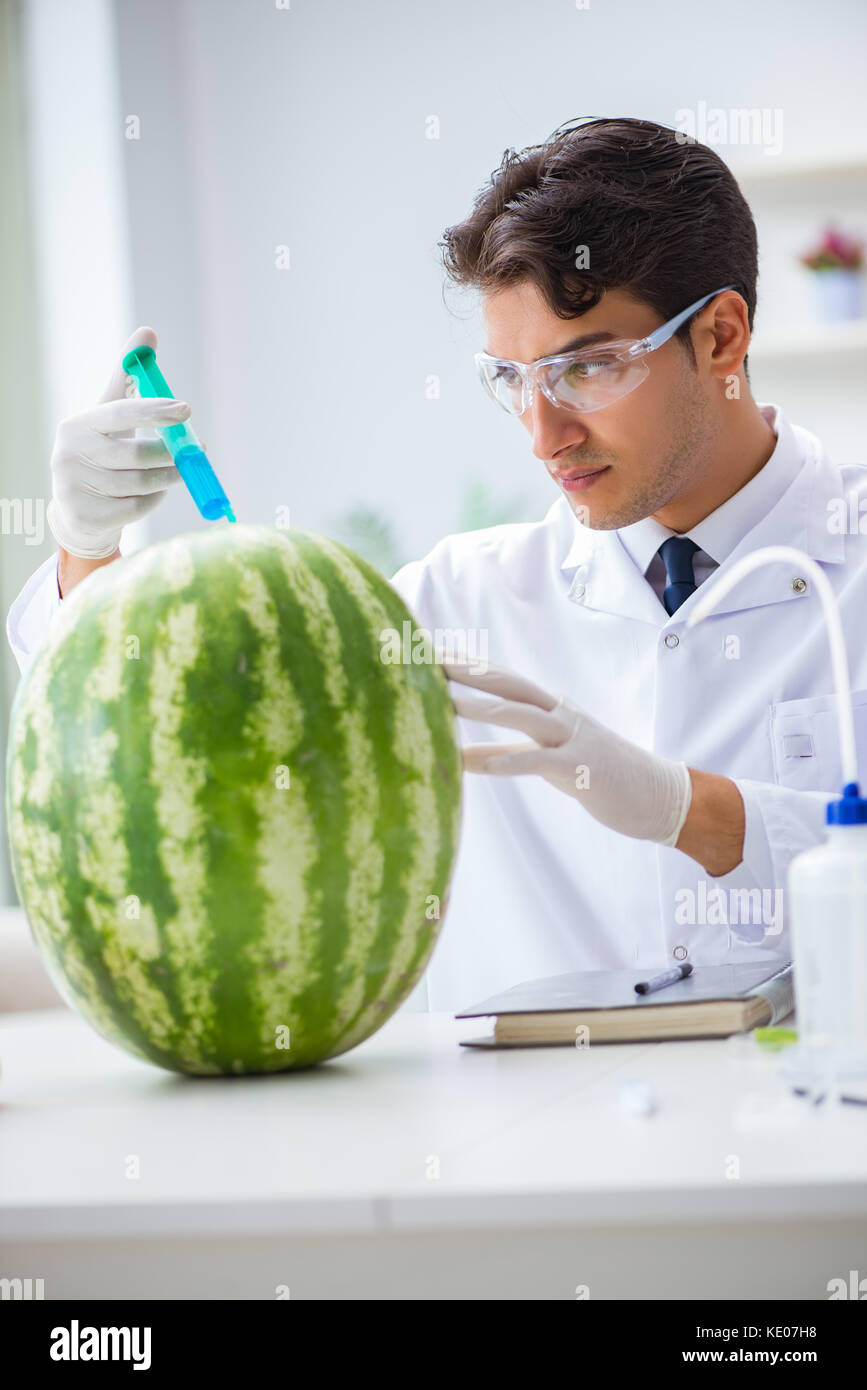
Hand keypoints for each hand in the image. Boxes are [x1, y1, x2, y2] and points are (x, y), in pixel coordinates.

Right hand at [46, 327, 189, 558]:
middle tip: (196, 453)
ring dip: (168, 478)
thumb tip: (148, 332)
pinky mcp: (86, 516)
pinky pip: (137, 508)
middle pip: (134, 455)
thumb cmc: (101, 453)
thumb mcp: (110, 416)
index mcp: (77, 425)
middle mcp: (69, 455)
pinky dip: (155, 500)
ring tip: (179, 472)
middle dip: (170, 454)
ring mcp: (74, 488)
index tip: (187, 409)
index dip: (155, 410)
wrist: (79, 510)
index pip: (120, 413)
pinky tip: (158, 492)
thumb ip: (127, 377)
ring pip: (139, 484)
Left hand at [445, 658, 692, 846]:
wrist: (659, 796)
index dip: (467, 664)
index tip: (427, 651)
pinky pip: (539, 761)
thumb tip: (460, 756)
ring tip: (443, 703)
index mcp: (551, 709)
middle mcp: (560, 714)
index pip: (501, 679)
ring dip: (480, 707)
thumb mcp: (546, 762)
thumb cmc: (598, 777)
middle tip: (426, 660)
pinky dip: (507, 760)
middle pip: (507, 684)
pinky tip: (478, 762)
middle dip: (467, 670)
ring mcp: (572, 738)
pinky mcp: (582, 768)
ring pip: (522, 714)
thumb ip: (504, 756)